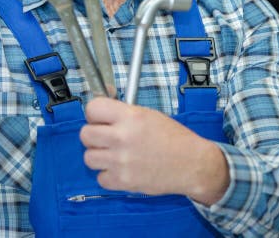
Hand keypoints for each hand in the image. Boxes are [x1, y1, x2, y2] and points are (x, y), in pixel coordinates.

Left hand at [80, 97, 228, 204]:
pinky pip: (100, 178)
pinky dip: (108, 175)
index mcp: (129, 117)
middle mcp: (122, 137)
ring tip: (114, 154)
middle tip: (105, 137)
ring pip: (89, 158)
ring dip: (99, 156)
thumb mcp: (147, 114)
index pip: (92, 108)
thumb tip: (102, 98)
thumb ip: (122, 110)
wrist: (193, 164)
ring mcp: (121, 161)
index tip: (99, 118)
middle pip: (85, 135)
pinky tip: (121, 169)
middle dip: (94, 135)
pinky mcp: (124, 181)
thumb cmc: (173, 138)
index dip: (94, 114)